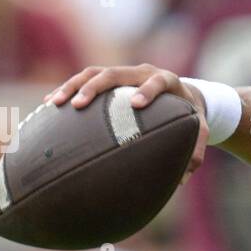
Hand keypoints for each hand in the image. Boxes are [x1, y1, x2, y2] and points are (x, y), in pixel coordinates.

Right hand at [45, 63, 209, 183]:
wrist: (181, 93)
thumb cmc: (189, 115)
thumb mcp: (198, 129)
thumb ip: (196, 150)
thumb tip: (183, 179)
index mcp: (167, 80)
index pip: (156, 82)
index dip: (147, 91)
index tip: (136, 104)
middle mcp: (142, 72)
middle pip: (114, 73)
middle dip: (95, 88)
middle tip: (79, 105)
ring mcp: (124, 73)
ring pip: (94, 72)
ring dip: (73, 86)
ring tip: (56, 104)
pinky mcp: (110, 77)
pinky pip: (85, 78)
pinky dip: (69, 89)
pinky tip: (51, 105)